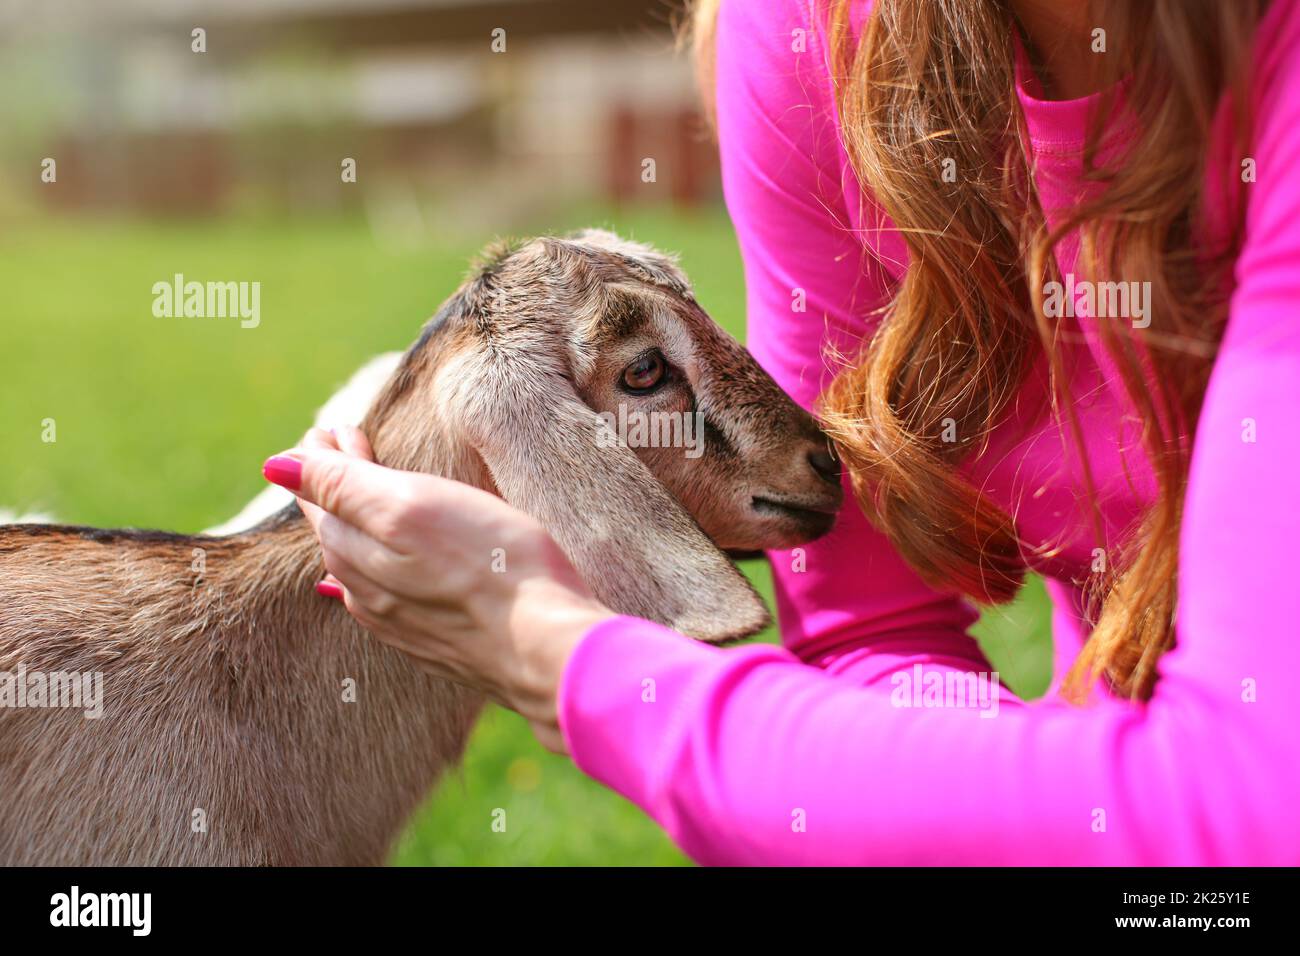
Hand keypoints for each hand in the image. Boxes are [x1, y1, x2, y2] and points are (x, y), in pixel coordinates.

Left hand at [262, 425, 614, 752]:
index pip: (325, 499)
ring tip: (362, 500)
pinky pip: (386, 604)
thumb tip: (276, 466)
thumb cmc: (492, 565)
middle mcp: (371, 593)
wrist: (546, 648)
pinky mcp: (438, 645)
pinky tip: (375, 583)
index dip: (323, 461)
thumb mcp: (412, 506)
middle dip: (337, 487)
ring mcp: (404, 623)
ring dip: (357, 527)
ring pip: (359, 569)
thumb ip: (343, 486)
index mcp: (360, 554)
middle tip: (347, 445)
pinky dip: (375, 575)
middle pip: (338, 532)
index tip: (330, 427)